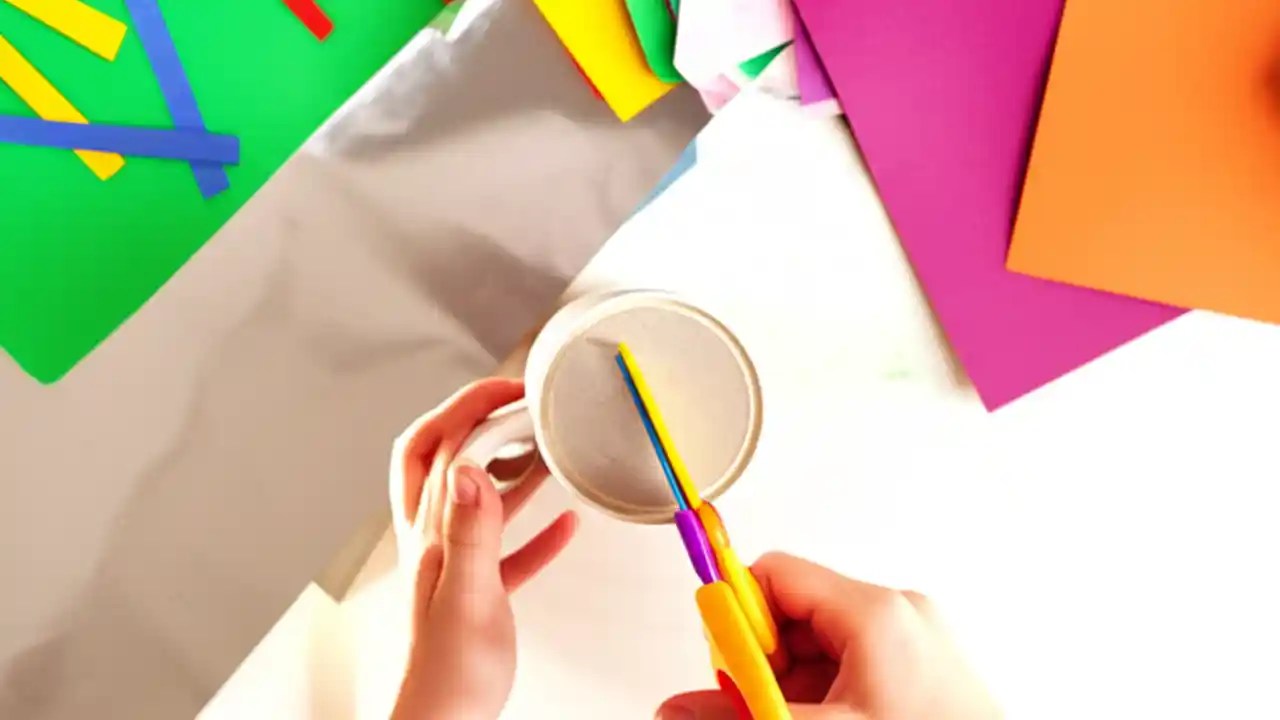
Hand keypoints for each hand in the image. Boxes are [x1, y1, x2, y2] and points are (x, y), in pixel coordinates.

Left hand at [389, 378, 577, 719]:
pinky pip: (510, 547)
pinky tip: (566, 525)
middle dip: (473, 419)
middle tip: (515, 402)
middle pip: (442, 459)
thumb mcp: (466, 594)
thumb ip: (471, 530)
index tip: (514, 392)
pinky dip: (537, 529)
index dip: (476, 409)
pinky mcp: (481, 592)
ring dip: (509, 466)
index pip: (447, 449)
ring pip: (478, 497)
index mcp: (431, 533)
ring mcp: (458, 563)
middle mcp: (438, 539)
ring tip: (544, 448)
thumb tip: (469, 468)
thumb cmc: (449, 673)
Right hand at [657, 553, 998, 719]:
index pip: (775, 574)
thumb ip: (743, 714)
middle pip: (793, 612)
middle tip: (753, 707)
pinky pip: (849, 664)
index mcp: (876, 611)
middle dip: (762, 664)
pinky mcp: (921, 667)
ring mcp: (913, 639)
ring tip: (797, 718)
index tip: (718, 658)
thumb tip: (680, 707)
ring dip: (791, 684)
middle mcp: (897, 612)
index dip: (736, 615)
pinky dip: (822, 693)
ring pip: (818, 644)